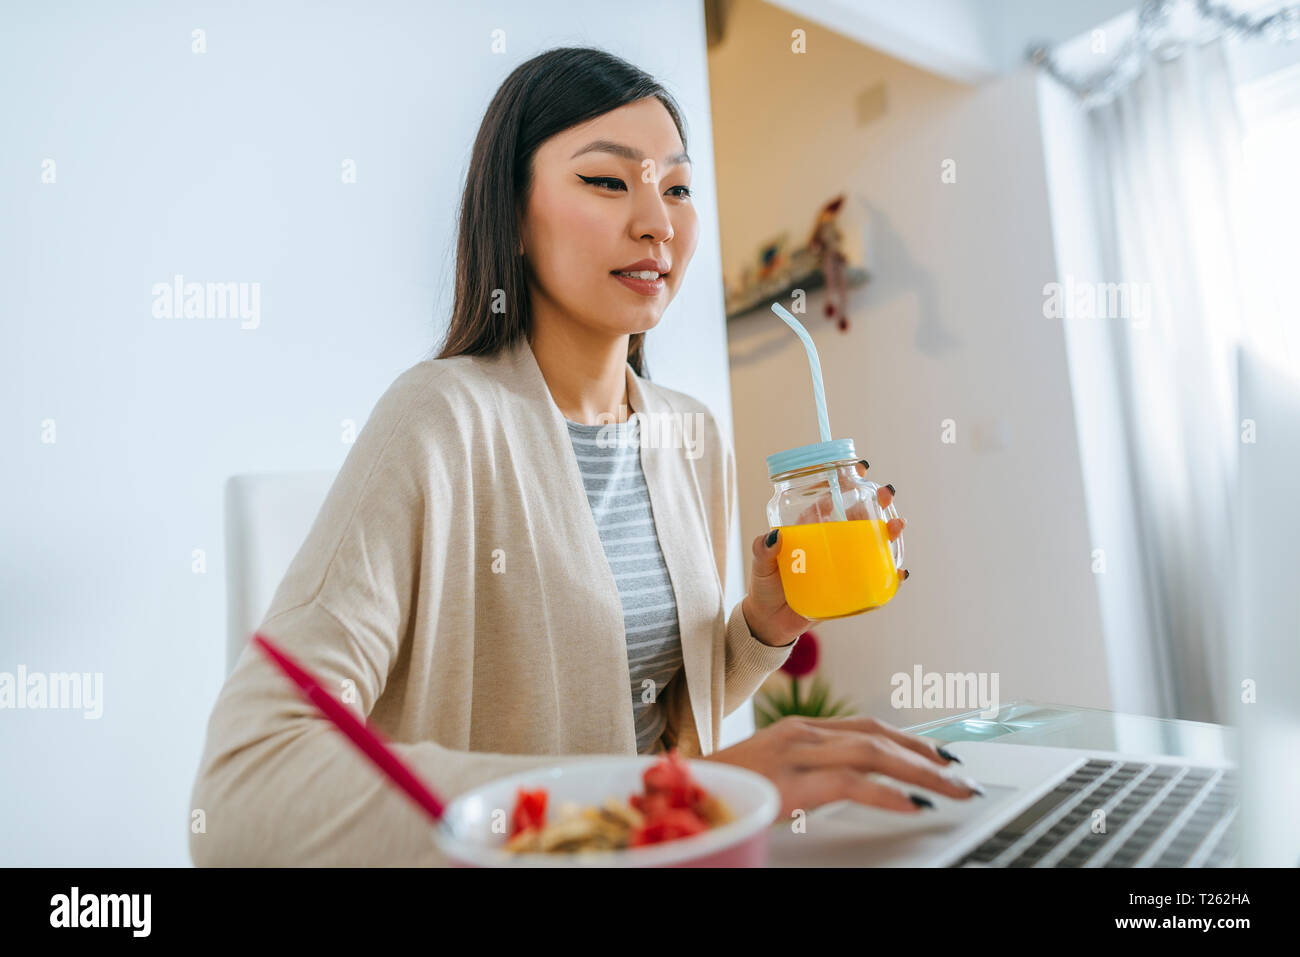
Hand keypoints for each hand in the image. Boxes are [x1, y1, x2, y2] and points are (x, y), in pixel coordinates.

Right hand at [702, 715, 981, 817]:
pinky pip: (851, 783)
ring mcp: (797, 753)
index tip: (941, 756)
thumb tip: (851, 785)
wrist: (683, 790)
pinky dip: (888, 794)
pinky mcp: (792, 779)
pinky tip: (912, 805)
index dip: (908, 739)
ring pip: (874, 753)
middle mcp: (803, 733)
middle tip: (961, 777)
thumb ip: (810, 771)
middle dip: (926, 756)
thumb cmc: (727, 787)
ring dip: (920, 772)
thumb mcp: (775, 773)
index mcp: (800, 730)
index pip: (866, 726)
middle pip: (878, 736)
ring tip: (951, 790)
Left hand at [741, 469, 906, 646]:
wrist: (771, 621)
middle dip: (875, 501)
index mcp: (810, 529)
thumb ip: (762, 550)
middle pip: (858, 517)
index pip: (830, 501)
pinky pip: (875, 578)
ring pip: (871, 542)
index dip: (845, 484)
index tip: (859, 471)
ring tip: (896, 525)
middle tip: (886, 493)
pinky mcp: (851, 587)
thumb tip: (773, 537)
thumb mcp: (760, 565)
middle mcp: (831, 542)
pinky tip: (900, 572)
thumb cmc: (765, 587)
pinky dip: (891, 574)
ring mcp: (843, 563)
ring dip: (888, 532)